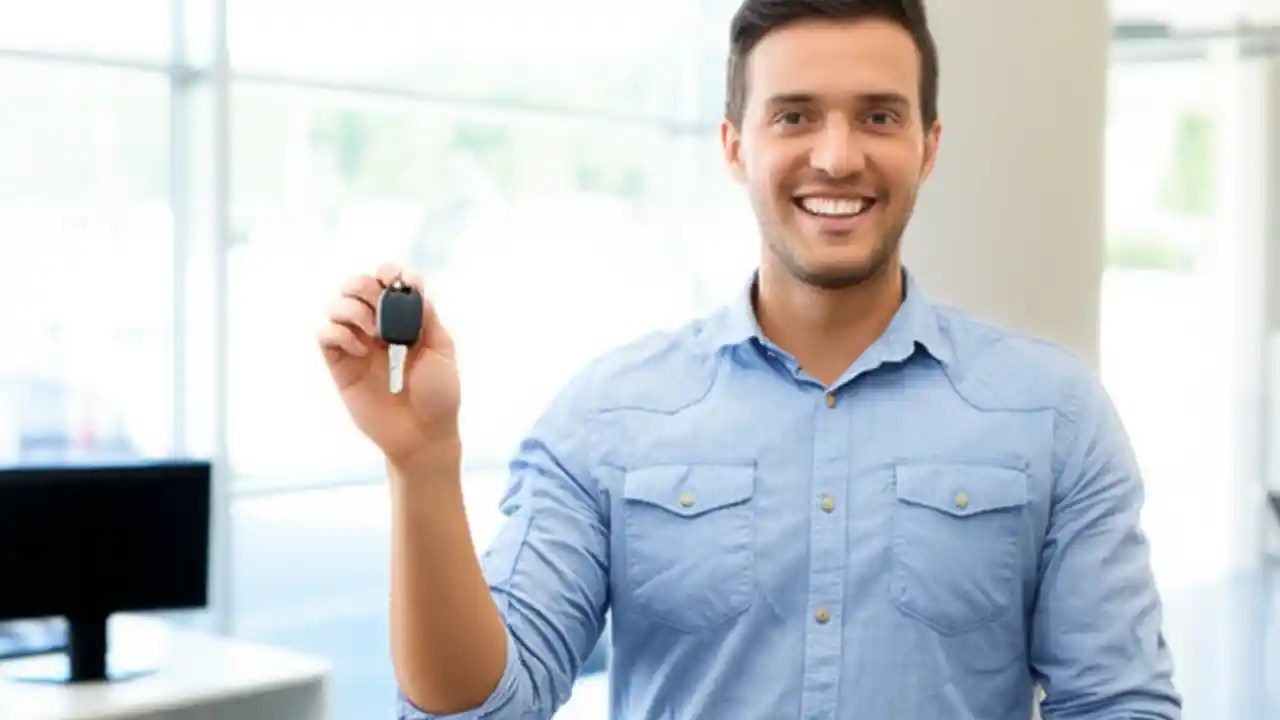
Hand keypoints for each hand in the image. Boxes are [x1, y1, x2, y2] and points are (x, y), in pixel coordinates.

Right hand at [317, 263, 460, 466]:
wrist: (423, 435)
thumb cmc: (439, 395)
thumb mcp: (442, 351)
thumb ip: (426, 318)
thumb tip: (412, 288)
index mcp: (407, 321)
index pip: (390, 283)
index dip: (389, 272)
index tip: (394, 277)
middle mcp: (379, 328)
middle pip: (357, 286)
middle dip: (363, 284)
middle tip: (377, 302)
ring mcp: (358, 345)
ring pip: (336, 306)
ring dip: (350, 308)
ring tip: (371, 331)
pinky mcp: (341, 366)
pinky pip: (325, 335)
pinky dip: (338, 333)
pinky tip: (359, 349)